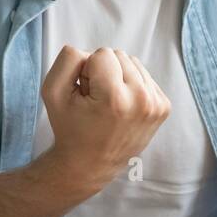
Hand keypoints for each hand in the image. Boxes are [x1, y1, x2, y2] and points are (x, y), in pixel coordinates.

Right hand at [39, 45, 170, 194]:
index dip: (88, 70)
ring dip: (119, 77)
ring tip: (109, 104)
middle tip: (96, 100)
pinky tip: (122, 107)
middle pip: (120, 55)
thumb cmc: (70, 127)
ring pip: (133, 63)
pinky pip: (145, 77)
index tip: (86, 94)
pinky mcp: (163, 108)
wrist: (90, 164)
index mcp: (114, 98)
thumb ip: (69, 59)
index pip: (102, 53)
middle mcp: (141, 100)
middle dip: (104, 72)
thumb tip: (92, 52)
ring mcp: (156, 105)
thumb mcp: (52, 91)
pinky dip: (131, 87)